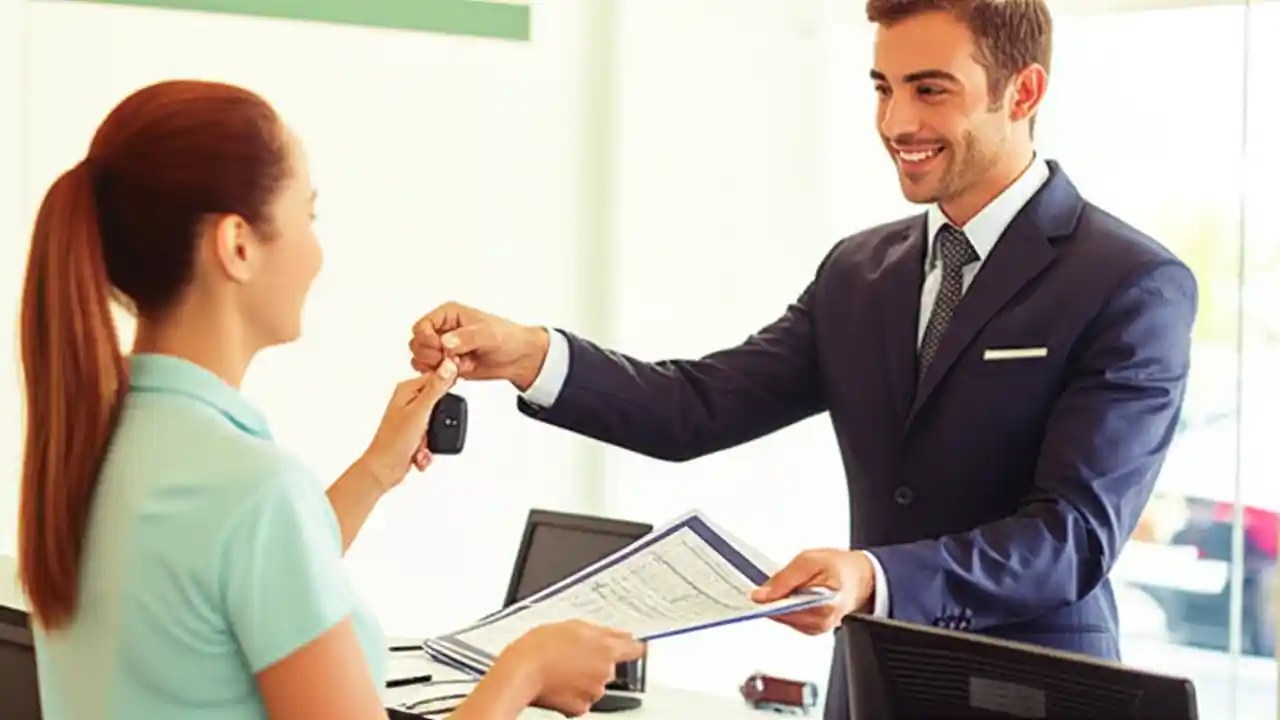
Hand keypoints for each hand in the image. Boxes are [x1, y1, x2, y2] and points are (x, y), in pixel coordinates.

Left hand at [359, 359, 457, 488]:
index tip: (449, 402)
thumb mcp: (420, 411)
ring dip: (434, 437)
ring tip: (422, 443)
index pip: (436, 377)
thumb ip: (436, 388)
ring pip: (438, 423)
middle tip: (431, 428)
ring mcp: (411, 419)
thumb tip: (448, 365)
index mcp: (406, 390)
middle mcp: (408, 402)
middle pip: (440, 402)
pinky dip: (428, 447)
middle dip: (441, 421)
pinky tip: (419, 452)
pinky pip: (432, 437)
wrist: (383, 470)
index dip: (447, 388)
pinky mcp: (414, 434)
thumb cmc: (393, 442)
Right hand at [409, 301, 549, 390]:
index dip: (428, 340)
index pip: (421, 327)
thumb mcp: (489, 333)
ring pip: (421, 360)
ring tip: (458, 366)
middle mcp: (443, 330)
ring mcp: (444, 349)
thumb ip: (466, 337)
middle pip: (417, 345)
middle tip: (453, 359)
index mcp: (448, 315)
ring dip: (437, 368)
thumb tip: (446, 341)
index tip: (443, 348)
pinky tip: (458, 375)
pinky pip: (431, 373)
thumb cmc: (508, 337)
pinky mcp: (447, 365)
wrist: (519, 358)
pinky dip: (441, 377)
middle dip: (433, 356)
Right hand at [493, 620, 645, 716]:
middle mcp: (606, 673)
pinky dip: (573, 693)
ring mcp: (594, 692)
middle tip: (574, 654)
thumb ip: (604, 631)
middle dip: (597, 661)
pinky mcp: (581, 708)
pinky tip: (558, 682)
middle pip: (610, 667)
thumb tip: (621, 635)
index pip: (636, 649)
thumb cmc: (540, 647)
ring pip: (595, 683)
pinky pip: (582, 699)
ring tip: (561, 667)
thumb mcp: (574, 625)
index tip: (634, 647)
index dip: (634, 647)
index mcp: (607, 649)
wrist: (521, 672)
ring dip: (583, 677)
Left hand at [751, 549, 875, 634]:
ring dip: (780, 602)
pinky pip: (789, 619)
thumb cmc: (840, 567)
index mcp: (824, 606)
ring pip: (783, 618)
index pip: (786, 610)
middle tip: (768, 584)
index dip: (769, 601)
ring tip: (786, 586)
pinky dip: (786, 606)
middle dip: (773, 599)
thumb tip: (762, 595)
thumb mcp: (809, 561)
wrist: (860, 576)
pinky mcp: (812, 628)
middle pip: (782, 615)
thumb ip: (785, 579)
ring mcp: (817, 628)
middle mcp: (822, 623)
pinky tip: (791, 594)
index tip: (755, 595)